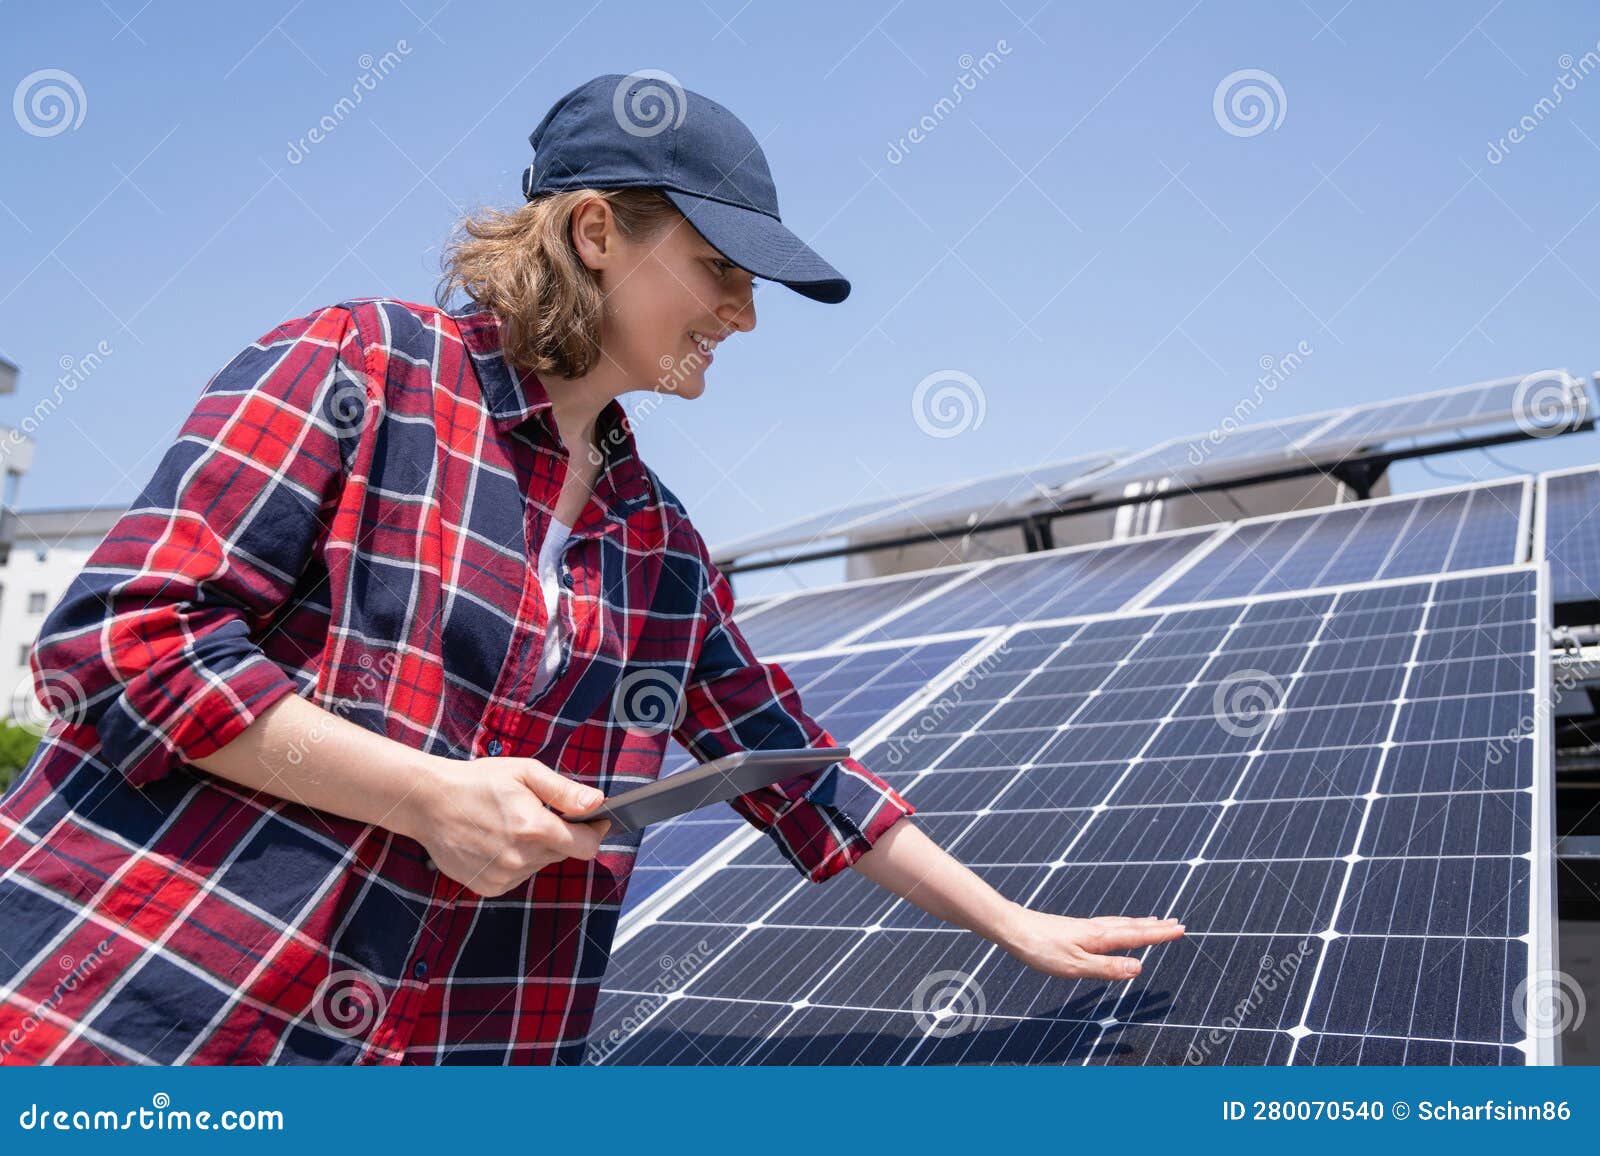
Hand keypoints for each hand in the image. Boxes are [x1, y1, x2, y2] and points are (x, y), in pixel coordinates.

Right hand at [409, 755, 611, 897]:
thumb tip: (598, 803)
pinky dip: (515, 861)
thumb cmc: (479, 781)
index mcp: (533, 828)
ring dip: (535, 849)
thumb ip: (564, 791)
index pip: (586, 847)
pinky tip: (496, 842)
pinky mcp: (488, 887)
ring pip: (539, 865)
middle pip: (563, 854)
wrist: (429, 802)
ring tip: (509, 825)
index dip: (594, 832)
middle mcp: (520, 858)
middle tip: (536, 813)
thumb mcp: (525, 772)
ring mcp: (503, 877)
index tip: (595, 821)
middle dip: (560, 835)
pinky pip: (518, 877)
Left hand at [995, 906, 1184, 980]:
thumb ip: (1108, 968)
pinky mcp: (1075, 928)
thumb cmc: (1042, 949)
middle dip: (1155, 926)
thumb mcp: (1076, 967)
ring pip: (1120, 923)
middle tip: (1176, 923)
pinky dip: (1123, 924)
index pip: (1136, 935)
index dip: (1159, 935)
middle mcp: (1096, 928)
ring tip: (1155, 922)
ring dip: (1141, 923)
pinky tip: (1117, 928)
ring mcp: (1085, 927)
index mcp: (1100, 937)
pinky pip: (1109, 924)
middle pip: (1132, 926)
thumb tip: (1139, 968)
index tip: (1180, 930)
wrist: (1014, 929)